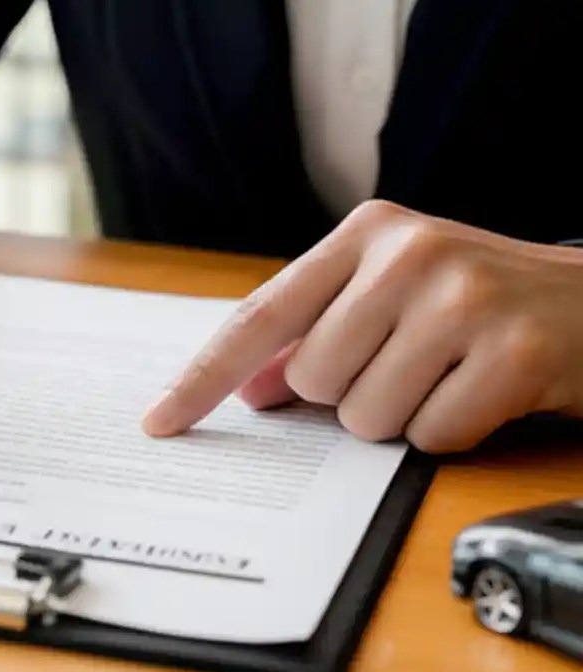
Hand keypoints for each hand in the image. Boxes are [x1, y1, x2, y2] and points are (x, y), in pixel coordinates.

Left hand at [143, 200, 582, 452]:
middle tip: (410, 363)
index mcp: (367, 233)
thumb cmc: (479, 301)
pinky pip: (430, 436)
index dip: (203, 376)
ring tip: (448, 374)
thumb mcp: (391, 295)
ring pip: (364, 415)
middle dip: (349, 395)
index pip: (260, 316)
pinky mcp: (512, 352)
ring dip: (401, 416)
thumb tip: (250, 388)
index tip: (161, 420)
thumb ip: (314, 332)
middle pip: (310, 379)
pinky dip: (451, 432)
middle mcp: (409, 253)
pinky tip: (484, 391)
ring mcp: (463, 298)